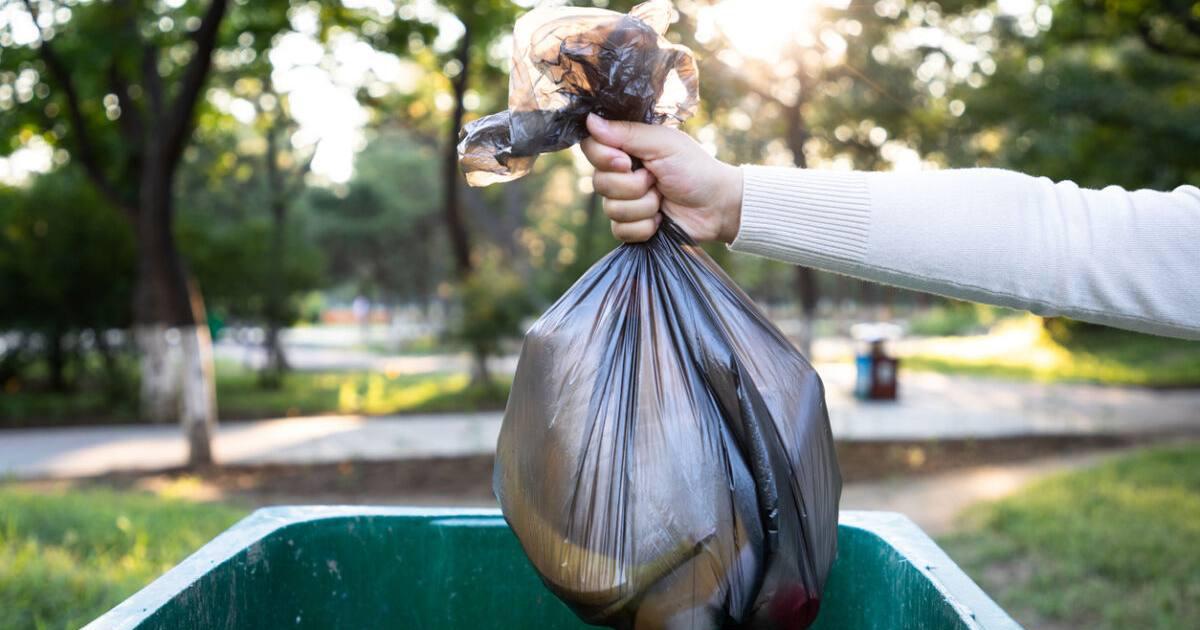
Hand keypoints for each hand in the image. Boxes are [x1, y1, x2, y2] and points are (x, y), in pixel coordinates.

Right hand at [581, 113, 742, 243]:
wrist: (716, 206)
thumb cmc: (694, 168)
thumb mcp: (663, 144)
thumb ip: (626, 133)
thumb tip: (589, 120)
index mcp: (625, 148)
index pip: (591, 148)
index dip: (604, 158)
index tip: (626, 161)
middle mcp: (620, 174)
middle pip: (599, 183)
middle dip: (633, 186)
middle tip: (656, 180)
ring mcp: (624, 202)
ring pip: (611, 209)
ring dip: (644, 206)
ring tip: (662, 199)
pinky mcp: (631, 227)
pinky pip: (621, 230)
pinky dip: (645, 227)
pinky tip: (661, 219)